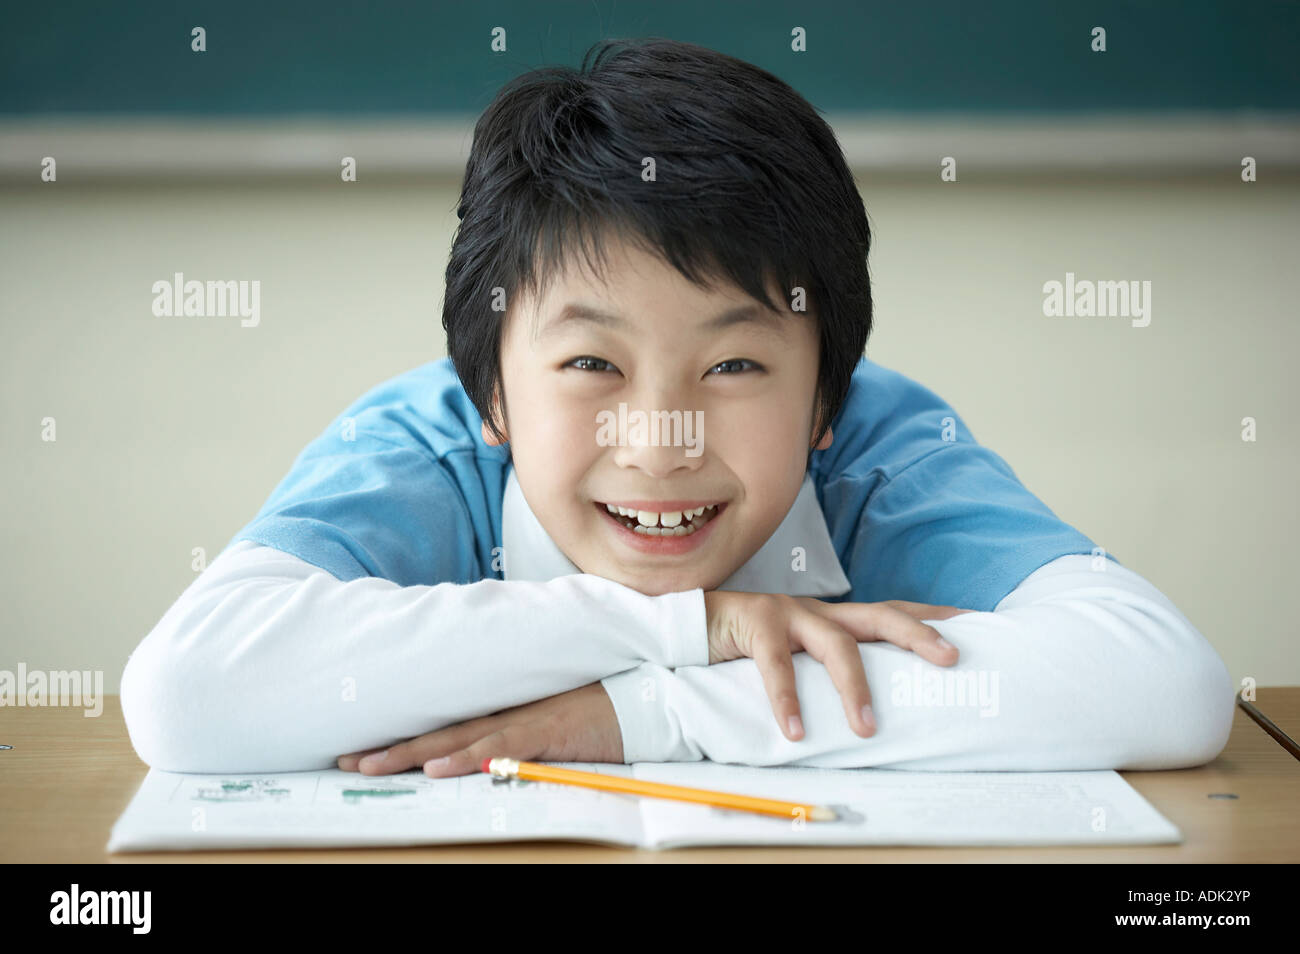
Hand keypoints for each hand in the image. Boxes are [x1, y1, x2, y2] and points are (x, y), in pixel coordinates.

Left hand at [335, 682, 622, 777]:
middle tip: (343, 760)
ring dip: (410, 754)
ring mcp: (525, 718)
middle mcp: (507, 708)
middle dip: (389, 746)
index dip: (403, 734)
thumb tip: (485, 740)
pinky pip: (500, 747)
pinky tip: (437, 768)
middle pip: (437, 728)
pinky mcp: (546, 732)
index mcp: (506, 704)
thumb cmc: (603, 706)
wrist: (647, 696)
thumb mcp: (553, 710)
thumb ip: (520, 719)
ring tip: (370, 765)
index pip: (445, 720)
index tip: (363, 746)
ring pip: (457, 737)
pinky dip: (467, 758)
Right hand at [705, 591, 973, 741]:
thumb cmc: (751, 645)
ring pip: (835, 644)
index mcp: (836, 617)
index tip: (976, 623)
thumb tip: (871, 707)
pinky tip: (795, 730)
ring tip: (866, 729)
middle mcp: (820, 610)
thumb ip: (830, 666)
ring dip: (854, 687)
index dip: (932, 616)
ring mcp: (789, 613)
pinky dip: (787, 700)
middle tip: (952, 659)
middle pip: (880, 615)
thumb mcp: (799, 653)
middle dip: (918, 635)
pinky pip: (776, 665)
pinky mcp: (756, 624)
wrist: (692, 623)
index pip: (894, 611)